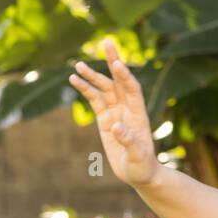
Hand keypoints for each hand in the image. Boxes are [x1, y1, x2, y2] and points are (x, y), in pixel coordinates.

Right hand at [68, 37, 159, 187]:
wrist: (139, 175)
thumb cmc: (143, 167)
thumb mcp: (138, 157)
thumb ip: (129, 142)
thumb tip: (116, 127)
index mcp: (139, 114)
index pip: (132, 89)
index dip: (125, 76)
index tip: (117, 64)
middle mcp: (127, 109)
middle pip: (119, 80)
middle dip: (113, 61)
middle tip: (107, 41)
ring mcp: (115, 112)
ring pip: (103, 88)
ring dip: (92, 76)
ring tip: (77, 65)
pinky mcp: (104, 120)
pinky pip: (94, 100)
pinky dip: (85, 90)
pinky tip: (74, 80)